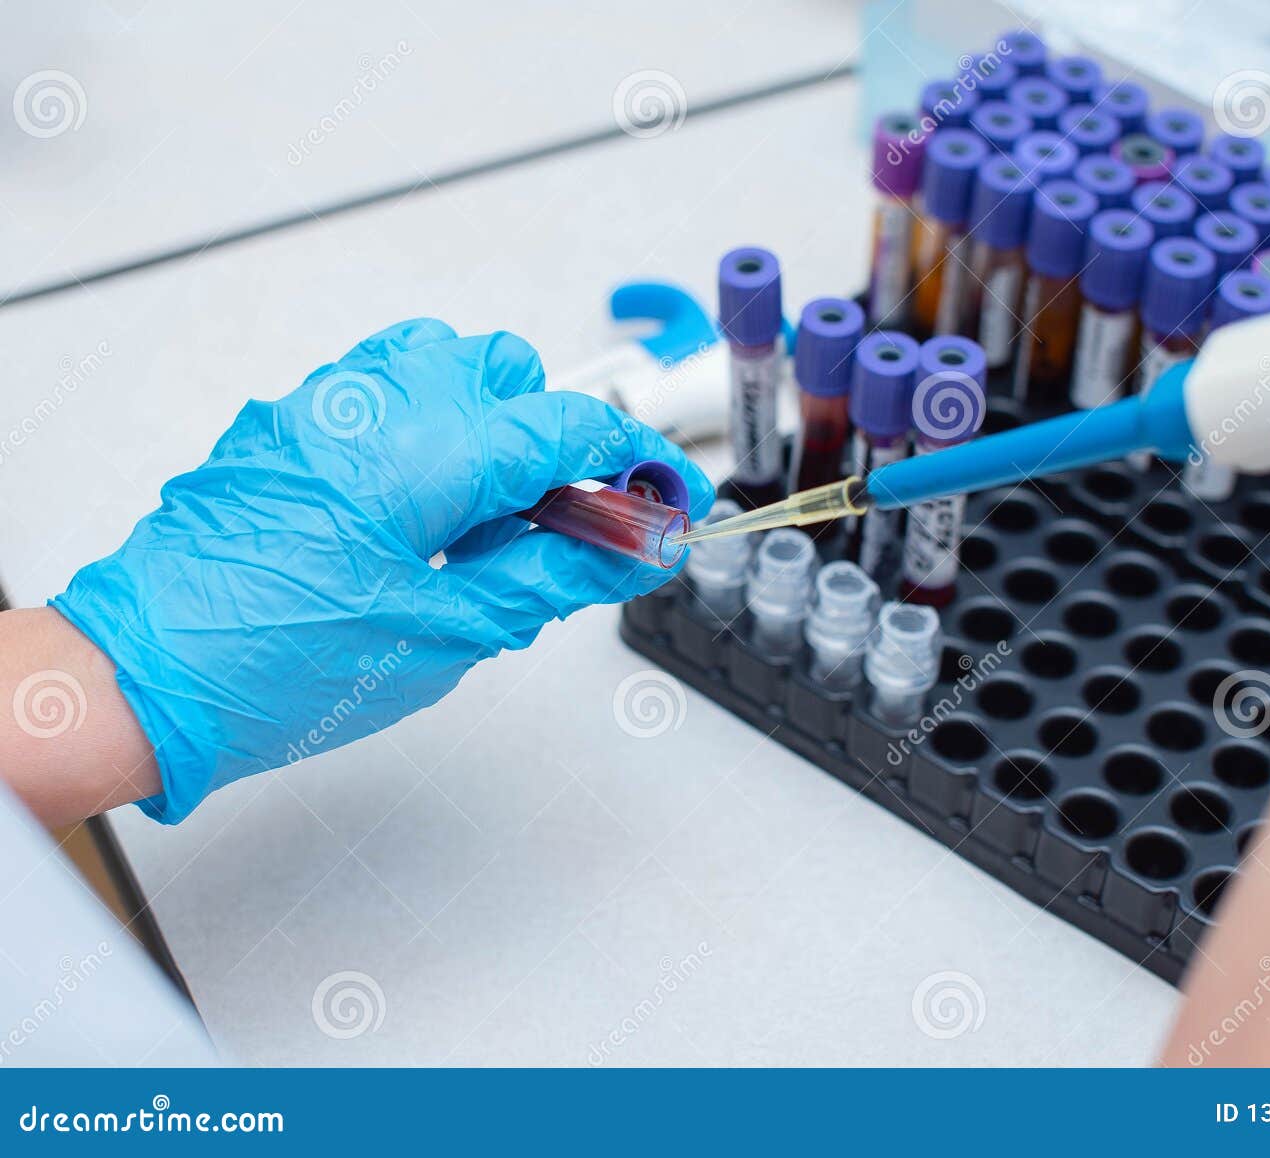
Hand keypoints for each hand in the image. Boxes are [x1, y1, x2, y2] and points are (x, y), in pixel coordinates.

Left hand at [49, 319, 711, 821]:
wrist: (145, 677)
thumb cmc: (277, 664)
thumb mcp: (449, 631)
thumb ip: (555, 576)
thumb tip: (637, 552)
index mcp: (429, 448)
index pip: (571, 426)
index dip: (638, 464)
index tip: (669, 499)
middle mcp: (376, 400)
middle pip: (511, 372)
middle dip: (555, 438)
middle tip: (562, 527)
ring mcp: (323, 402)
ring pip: (446, 364)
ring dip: (490, 424)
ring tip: (482, 519)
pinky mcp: (288, 422)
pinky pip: (384, 388)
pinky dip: (429, 428)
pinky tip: (418, 511)